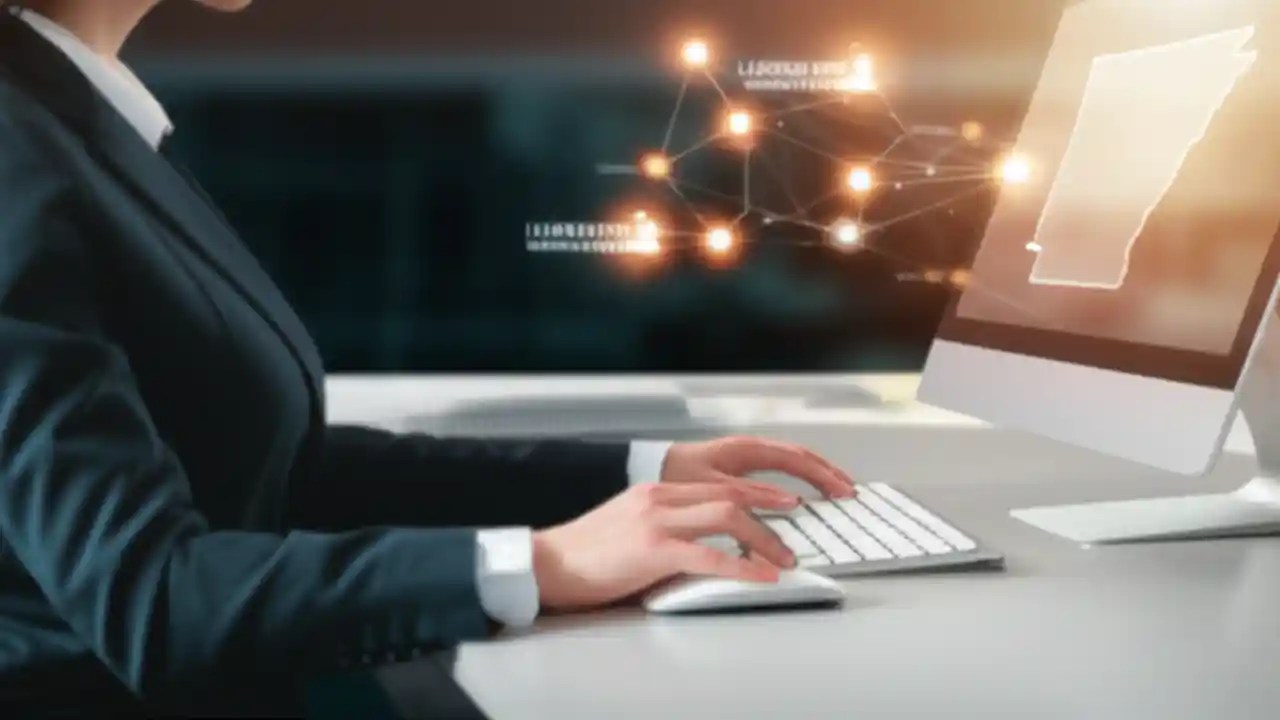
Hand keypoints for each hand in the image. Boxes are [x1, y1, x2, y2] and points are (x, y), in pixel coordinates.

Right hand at [533, 482, 793, 610]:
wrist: (549, 564)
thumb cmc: (588, 553)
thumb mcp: (632, 527)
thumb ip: (669, 526)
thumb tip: (708, 544)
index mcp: (657, 491)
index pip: (721, 484)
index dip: (759, 494)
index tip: (787, 503)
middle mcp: (660, 498)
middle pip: (732, 495)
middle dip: (772, 510)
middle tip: (797, 530)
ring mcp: (657, 521)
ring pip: (728, 518)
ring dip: (765, 539)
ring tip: (785, 560)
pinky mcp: (653, 549)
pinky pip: (710, 556)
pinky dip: (742, 567)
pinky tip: (761, 577)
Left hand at [660, 436, 855, 502]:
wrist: (643, 468)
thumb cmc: (672, 475)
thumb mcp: (713, 488)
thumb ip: (750, 495)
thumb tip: (791, 501)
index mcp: (744, 449)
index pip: (796, 459)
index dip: (822, 475)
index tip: (843, 492)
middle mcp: (746, 448)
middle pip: (797, 456)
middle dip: (826, 471)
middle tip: (849, 491)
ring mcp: (741, 455)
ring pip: (787, 460)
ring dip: (813, 473)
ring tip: (835, 488)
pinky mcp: (733, 467)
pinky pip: (774, 468)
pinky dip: (794, 477)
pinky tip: (801, 493)